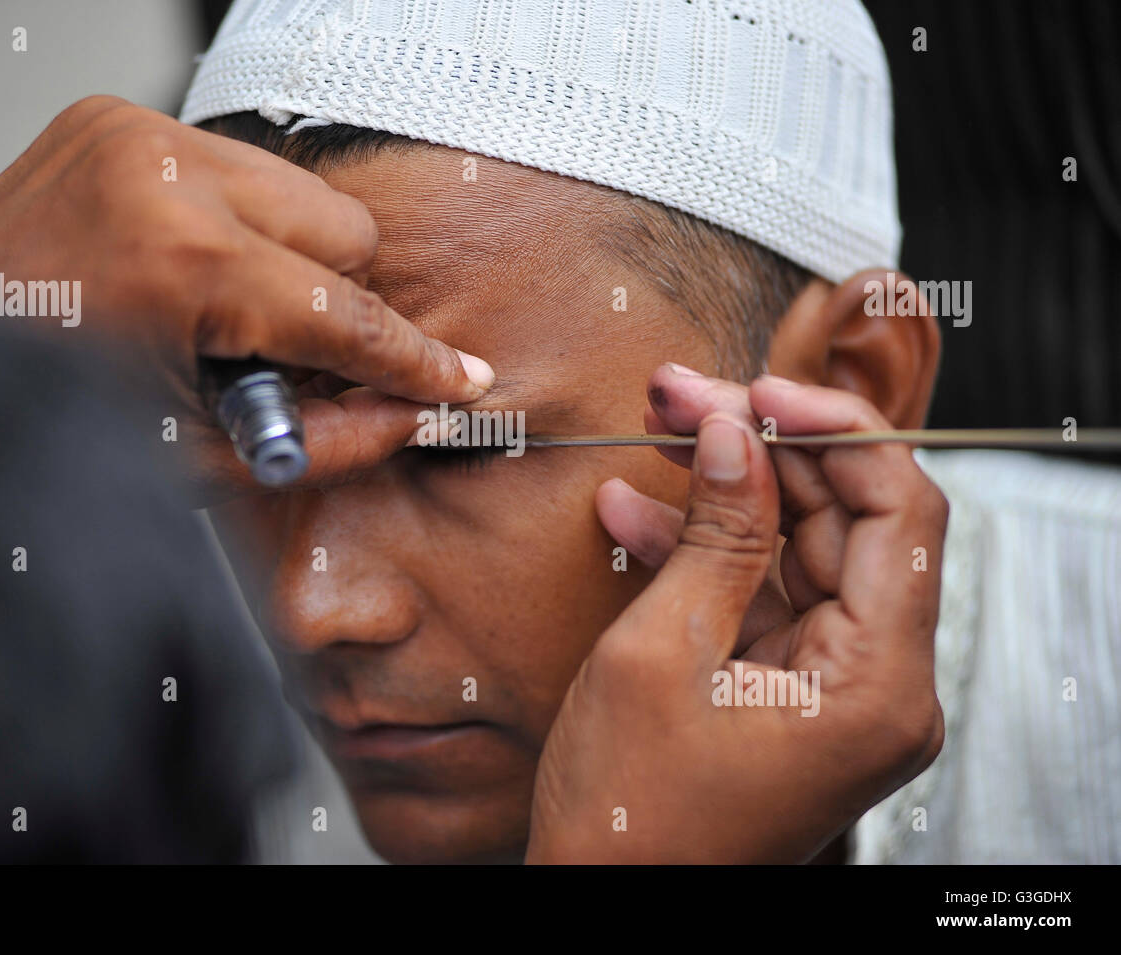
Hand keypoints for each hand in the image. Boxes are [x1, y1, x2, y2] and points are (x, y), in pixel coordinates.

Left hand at [0, 96, 491, 502]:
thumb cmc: (36, 416)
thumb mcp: (193, 459)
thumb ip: (323, 441)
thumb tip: (410, 416)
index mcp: (177, 264)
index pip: (344, 315)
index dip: (412, 362)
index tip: (460, 382)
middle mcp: (164, 175)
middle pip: (347, 233)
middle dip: (336, 305)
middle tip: (281, 359)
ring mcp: (137, 132)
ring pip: (304, 193)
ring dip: (293, 261)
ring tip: (227, 316)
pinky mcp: (120, 116)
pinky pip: (242, 170)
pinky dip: (242, 226)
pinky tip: (190, 273)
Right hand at [526, 366, 946, 862]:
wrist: (604, 898)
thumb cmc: (633, 816)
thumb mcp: (662, 651)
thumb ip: (716, 533)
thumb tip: (733, 433)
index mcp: (878, 687)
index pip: (900, 514)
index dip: (835, 433)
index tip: (759, 390)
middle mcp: (878, 687)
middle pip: (845, 522)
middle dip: (761, 447)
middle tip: (684, 396)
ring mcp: (834, 688)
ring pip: (799, 549)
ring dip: (725, 490)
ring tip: (656, 432)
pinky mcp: (790, 689)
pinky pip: (762, 594)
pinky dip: (705, 550)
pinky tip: (638, 511)